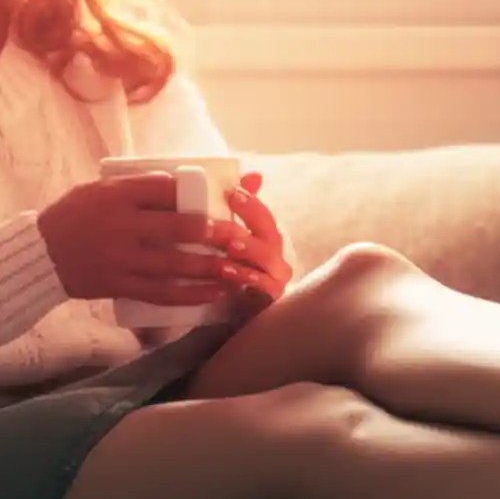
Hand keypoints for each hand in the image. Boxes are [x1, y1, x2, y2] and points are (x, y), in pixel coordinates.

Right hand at [38, 173, 230, 304]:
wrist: (39, 255)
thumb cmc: (75, 216)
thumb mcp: (99, 190)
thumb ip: (137, 187)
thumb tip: (181, 183)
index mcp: (116, 195)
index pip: (165, 189)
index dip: (196, 194)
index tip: (219, 200)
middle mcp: (121, 225)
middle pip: (178, 228)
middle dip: (214, 233)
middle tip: (238, 237)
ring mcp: (120, 258)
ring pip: (175, 264)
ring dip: (210, 267)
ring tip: (235, 268)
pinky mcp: (119, 285)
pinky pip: (161, 292)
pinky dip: (191, 294)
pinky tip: (213, 293)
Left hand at [204, 171, 292, 313]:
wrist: (224, 324)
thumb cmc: (226, 279)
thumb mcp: (224, 243)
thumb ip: (235, 212)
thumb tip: (253, 174)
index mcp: (266, 243)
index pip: (264, 217)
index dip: (251, 202)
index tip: (232, 191)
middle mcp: (275, 261)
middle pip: (270, 235)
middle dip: (251, 219)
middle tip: (230, 206)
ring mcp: (275, 283)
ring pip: (269, 260)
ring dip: (250, 249)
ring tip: (230, 243)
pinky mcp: (269, 304)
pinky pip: (264, 289)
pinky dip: (248, 279)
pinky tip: (228, 272)